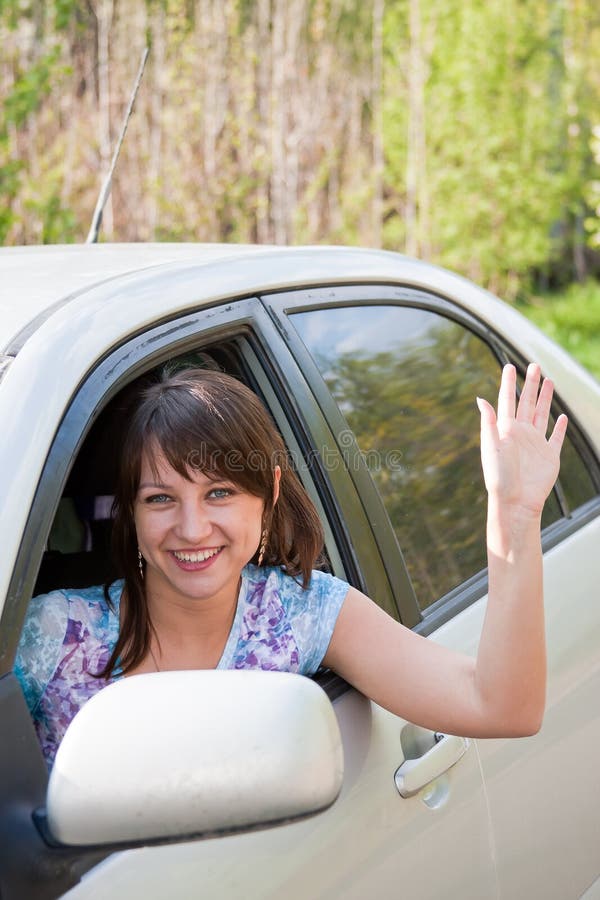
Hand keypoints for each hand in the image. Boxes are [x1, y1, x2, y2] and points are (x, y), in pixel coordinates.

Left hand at [477, 363, 567, 516]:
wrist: (515, 501)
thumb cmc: (499, 477)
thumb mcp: (491, 446)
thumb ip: (489, 422)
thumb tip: (480, 399)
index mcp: (505, 429)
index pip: (507, 401)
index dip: (508, 383)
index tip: (509, 366)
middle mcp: (521, 433)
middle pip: (526, 403)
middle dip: (530, 384)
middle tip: (534, 365)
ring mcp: (536, 444)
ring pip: (542, 414)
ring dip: (545, 398)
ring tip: (549, 381)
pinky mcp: (549, 456)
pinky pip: (556, 438)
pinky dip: (560, 427)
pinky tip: (562, 416)